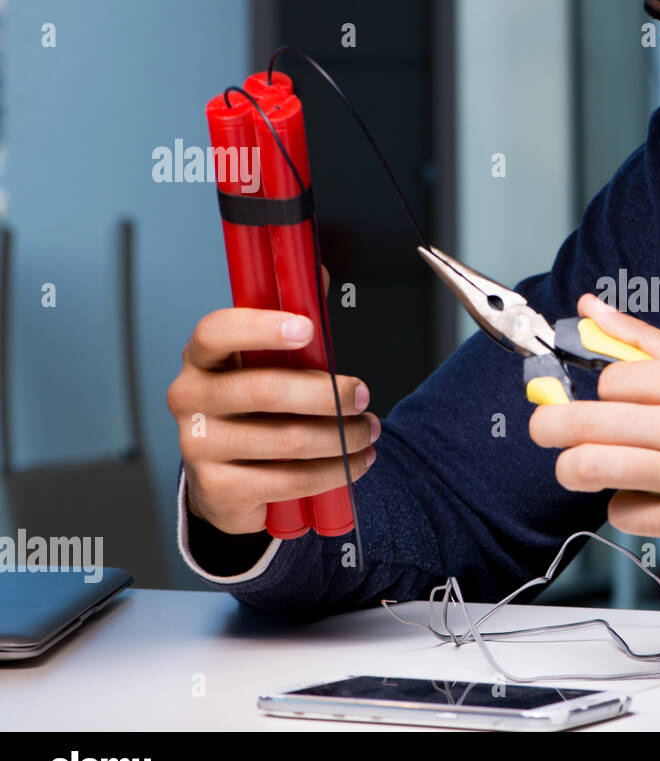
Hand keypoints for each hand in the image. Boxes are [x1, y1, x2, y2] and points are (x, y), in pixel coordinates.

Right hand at [166, 264, 380, 534]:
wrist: (227, 479)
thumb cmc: (254, 408)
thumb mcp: (270, 361)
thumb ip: (294, 316)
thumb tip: (317, 271)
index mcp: (202, 358)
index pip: (217, 332)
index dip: (262, 327)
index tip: (308, 327)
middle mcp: (190, 398)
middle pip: (265, 390)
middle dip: (328, 395)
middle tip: (362, 396)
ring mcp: (198, 446)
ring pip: (287, 439)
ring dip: (341, 438)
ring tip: (367, 433)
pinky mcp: (218, 489)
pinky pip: (289, 480)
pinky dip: (333, 472)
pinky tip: (355, 464)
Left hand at [529, 293, 659, 548]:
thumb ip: (645, 339)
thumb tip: (589, 309)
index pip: (607, 381)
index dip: (599, 391)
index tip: (606, 400)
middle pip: (580, 423)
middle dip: (550, 426)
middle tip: (548, 430)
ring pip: (590, 469)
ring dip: (576, 468)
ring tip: (586, 465)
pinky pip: (626, 513)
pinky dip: (626, 504)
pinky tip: (646, 493)